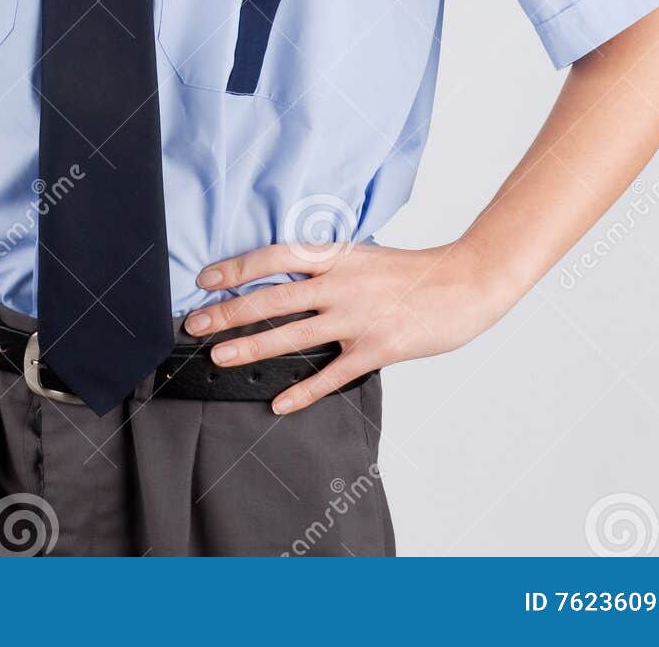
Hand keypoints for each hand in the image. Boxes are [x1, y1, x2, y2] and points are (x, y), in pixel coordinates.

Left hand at [186, 239, 509, 414]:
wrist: (464, 283)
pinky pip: (331, 374)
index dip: (236, 268)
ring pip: (292, 334)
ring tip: (220, 357)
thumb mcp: (364, 256)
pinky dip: (302, 390)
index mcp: (336, 256)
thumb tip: (290, 278)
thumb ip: (329, 267)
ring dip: (251, 347)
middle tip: (194, 324)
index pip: (274, 257)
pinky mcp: (376, 348)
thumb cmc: (413, 271)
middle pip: (272, 298)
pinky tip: (278, 402)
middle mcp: (340, 284)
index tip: (205, 280)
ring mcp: (357, 317)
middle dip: (228, 312)